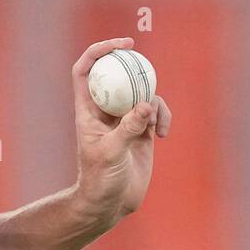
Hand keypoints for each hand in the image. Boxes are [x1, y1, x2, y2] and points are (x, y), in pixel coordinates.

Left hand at [71, 37, 171, 219]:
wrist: (110, 203)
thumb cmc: (100, 180)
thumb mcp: (111, 153)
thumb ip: (128, 128)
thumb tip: (146, 104)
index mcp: (87, 109)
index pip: (86, 70)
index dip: (98, 51)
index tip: (119, 45)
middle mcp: (105, 110)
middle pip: (117, 75)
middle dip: (131, 63)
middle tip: (144, 56)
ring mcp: (124, 119)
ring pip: (141, 93)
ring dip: (154, 101)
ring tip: (156, 126)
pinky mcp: (141, 131)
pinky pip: (155, 112)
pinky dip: (163, 117)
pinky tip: (163, 134)